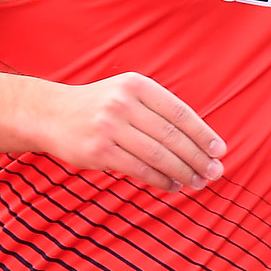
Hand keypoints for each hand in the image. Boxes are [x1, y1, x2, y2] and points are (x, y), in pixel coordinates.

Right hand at [35, 73, 226, 192]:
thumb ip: (159, 111)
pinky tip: (172, 185)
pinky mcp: (98, 151)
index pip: (179, 112)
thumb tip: (200, 141)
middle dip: (197, 158)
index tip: (219, 151)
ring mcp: (109, 127)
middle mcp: (123, 103)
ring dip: (182, 172)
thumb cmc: (99, 107)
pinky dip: (160, 180)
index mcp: (136, 85)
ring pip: (158, 155)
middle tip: (214, 173)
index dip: (202, 134)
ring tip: (196, 182)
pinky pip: (139, 169)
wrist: (51, 114)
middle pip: (172, 136)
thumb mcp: (127, 94)